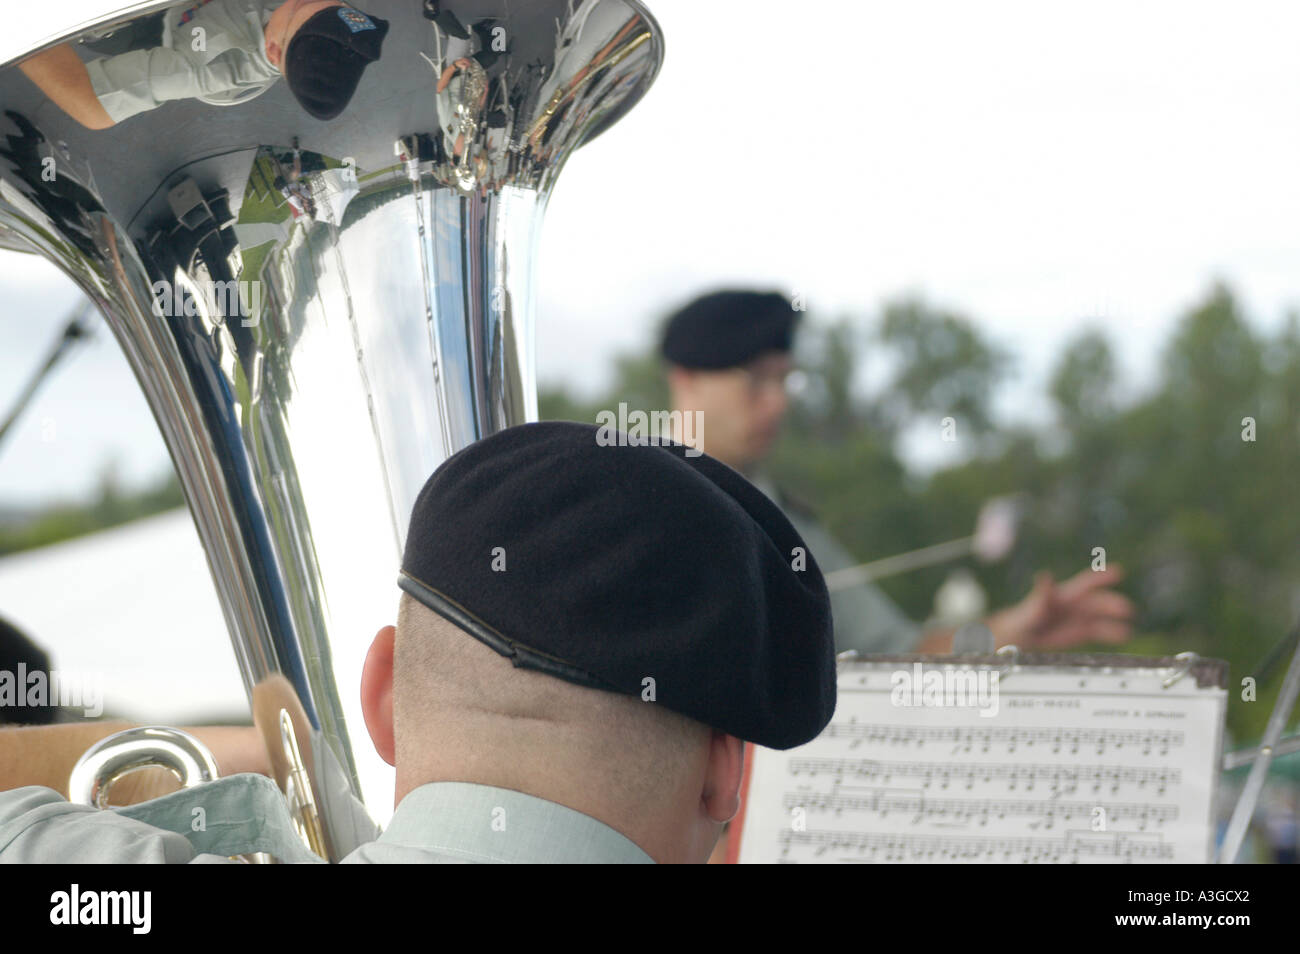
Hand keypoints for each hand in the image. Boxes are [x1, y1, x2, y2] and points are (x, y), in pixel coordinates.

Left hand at [989, 566, 1134, 650]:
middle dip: (1111, 604)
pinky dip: (1112, 633)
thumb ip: (1041, 593)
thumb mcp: (1033, 605)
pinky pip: (1099, 632)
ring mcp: (1079, 618)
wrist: (1021, 634)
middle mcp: (1074, 604)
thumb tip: (1045, 575)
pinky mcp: (1080, 632)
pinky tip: (1126, 635)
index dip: (1101, 577)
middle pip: (1097, 602)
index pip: (1085, 583)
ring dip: (1114, 621)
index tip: (1118, 572)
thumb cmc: (1025, 616)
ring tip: (1130, 629)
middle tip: (1126, 609)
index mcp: (1064, 595)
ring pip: (1101, 618)